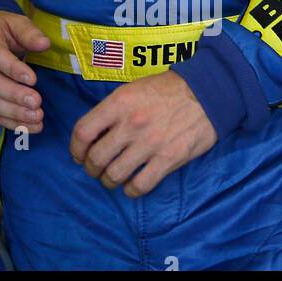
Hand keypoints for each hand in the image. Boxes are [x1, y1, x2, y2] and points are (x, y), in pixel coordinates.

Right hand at [0, 11, 50, 131]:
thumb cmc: (1, 29)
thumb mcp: (15, 22)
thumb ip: (29, 32)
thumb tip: (44, 44)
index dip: (13, 69)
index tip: (32, 79)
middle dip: (15, 95)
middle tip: (37, 102)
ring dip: (14, 112)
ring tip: (37, 117)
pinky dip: (11, 123)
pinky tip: (30, 127)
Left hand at [69, 70, 216, 197]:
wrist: (206, 93)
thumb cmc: (166, 89)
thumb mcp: (132, 89)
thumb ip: (112, 109)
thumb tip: (96, 132)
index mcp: (118, 103)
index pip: (83, 131)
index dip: (75, 148)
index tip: (78, 155)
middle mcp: (130, 125)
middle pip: (97, 157)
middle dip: (91, 168)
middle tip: (94, 169)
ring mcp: (149, 144)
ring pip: (115, 174)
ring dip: (109, 180)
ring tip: (111, 178)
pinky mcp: (168, 159)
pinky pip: (141, 185)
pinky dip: (131, 191)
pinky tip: (130, 187)